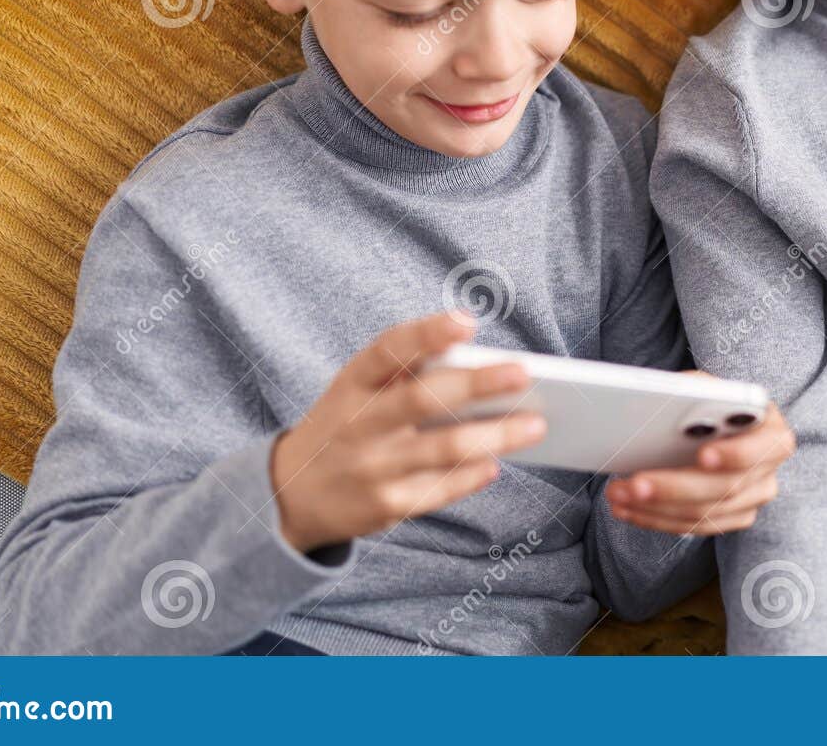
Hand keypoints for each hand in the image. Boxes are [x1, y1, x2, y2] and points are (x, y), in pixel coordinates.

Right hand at [269, 311, 545, 551]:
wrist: (290, 493)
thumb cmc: (346, 425)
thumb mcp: (357, 391)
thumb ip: (405, 377)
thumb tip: (482, 371)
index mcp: (353, 383)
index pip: (388, 350)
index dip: (426, 334)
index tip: (467, 321)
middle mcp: (359, 423)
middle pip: (424, 400)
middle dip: (477, 384)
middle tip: (523, 373)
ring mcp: (371, 467)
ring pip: (444, 449)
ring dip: (496, 435)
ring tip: (536, 425)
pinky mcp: (385, 506)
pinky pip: (440, 489)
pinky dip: (472, 475)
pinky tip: (496, 462)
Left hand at [604, 386, 794, 535]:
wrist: (720, 427)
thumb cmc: (713, 402)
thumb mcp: (707, 387)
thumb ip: (696, 391)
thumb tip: (666, 400)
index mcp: (772, 433)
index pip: (760, 449)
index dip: (733, 455)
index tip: (702, 454)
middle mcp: (768, 471)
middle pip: (724, 489)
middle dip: (674, 488)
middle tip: (634, 484)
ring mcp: (752, 500)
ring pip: (703, 514)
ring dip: (654, 508)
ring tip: (618, 494)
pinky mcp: (731, 519)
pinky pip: (692, 527)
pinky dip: (655, 518)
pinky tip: (627, 508)